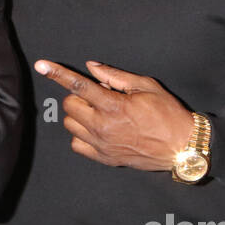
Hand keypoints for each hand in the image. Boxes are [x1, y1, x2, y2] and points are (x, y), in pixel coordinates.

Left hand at [34, 59, 194, 170]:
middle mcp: (103, 126)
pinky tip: (97, 129)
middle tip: (98, 96)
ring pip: (70, 125)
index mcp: (114, 106)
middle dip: (79, 96)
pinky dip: (82, 135)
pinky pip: (77, 144)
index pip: (78, 86)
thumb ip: (115, 76)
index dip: (57, 73)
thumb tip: (91, 66)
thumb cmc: (167, 114)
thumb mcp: (146, 86)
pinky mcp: (104, 158)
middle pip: (70, 105)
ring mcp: (102, 145)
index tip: (41, 65)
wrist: (182, 147)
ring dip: (79, 115)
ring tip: (100, 113)